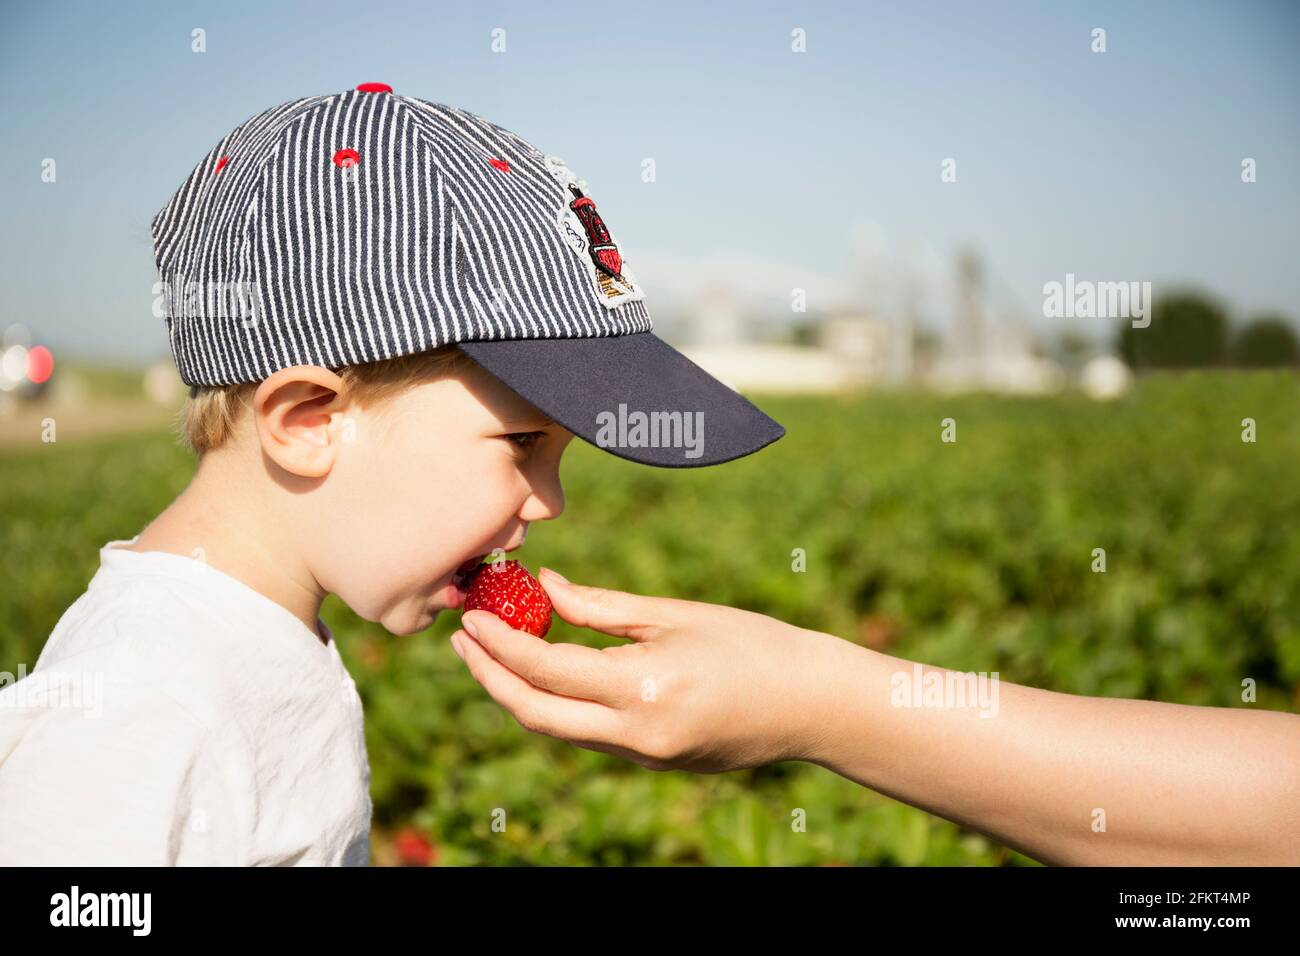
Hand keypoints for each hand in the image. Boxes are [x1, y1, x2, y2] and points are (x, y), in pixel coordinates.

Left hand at [450, 569, 847, 772]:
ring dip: (520, 692)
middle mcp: (636, 734)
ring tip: (497, 650)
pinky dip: (560, 704)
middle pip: (536, 714)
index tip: (470, 618)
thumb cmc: (750, 645)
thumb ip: (601, 606)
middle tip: (465, 640)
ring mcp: (644, 756)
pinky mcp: (654, 762)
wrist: (811, 705)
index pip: (545, 669)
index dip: (499, 645)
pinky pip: (590, 735)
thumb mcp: (674, 616)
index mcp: (642, 688)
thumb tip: (543, 588)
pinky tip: (552, 671)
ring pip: (559, 729)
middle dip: (490, 678)